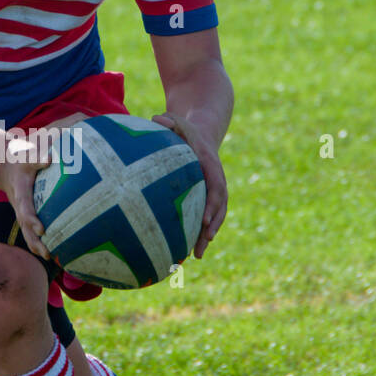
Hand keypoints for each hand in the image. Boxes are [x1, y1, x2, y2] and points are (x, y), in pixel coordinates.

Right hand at [0, 113, 87, 261]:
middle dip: (34, 238)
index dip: (30, 216)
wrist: (5, 162)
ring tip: (54, 260)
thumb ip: (54, 137)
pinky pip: (34, 233)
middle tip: (47, 249)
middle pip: (25, 224)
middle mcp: (20, 201)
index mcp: (21, 185)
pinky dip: (44, 244)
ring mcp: (22, 210)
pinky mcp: (28, 215)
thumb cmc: (26, 150)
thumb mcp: (36, 141)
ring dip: (39, 246)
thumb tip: (71, 137)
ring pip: (27, 233)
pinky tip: (62, 254)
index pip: (24, 202)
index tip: (39, 227)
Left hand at [151, 112, 226, 259]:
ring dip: (207, 236)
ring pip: (213, 216)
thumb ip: (169, 121)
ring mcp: (211, 191)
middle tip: (203, 244)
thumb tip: (156, 119)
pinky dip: (198, 232)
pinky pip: (203, 216)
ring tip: (196, 256)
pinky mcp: (204, 197)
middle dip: (212, 227)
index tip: (205, 220)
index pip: (216, 187)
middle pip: (218, 208)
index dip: (213, 205)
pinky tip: (185, 249)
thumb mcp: (178, 120)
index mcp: (210, 166)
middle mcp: (215, 181)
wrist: (201, 132)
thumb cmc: (185, 128)